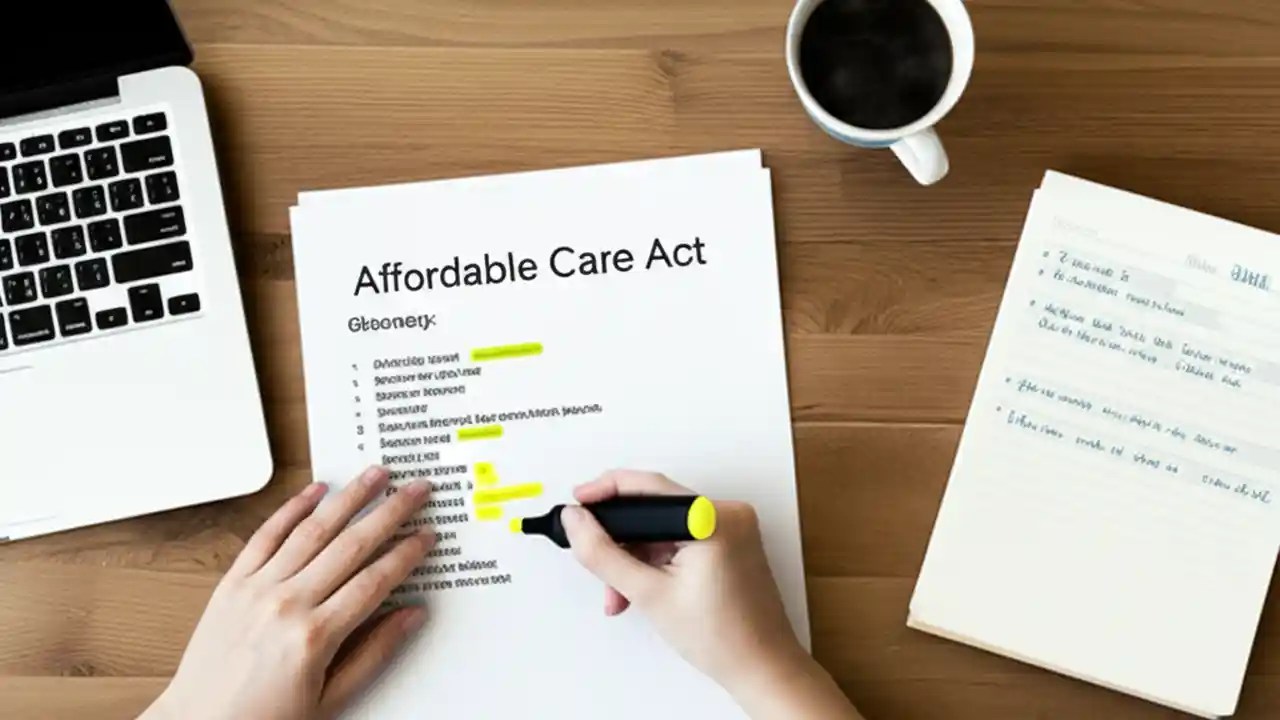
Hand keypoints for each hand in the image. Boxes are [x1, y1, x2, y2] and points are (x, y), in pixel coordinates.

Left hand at [140, 466, 434, 719]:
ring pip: (313, 530)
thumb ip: (374, 653)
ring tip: (375, 475)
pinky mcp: (232, 583)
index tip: (425, 537)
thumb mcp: (329, 699)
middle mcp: (287, 604)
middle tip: (416, 490)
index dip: (406, 554)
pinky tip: (315, 491)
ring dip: (348, 498)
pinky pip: (266, 535)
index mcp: (315, 637)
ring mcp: (257, 589)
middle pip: (352, 545)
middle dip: (390, 512)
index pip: (375, 581)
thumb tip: (411, 616)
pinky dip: (292, 509)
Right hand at [560, 471, 802, 691]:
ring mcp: (733, 528)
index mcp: (714, 518)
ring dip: (636, 558)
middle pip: (653, 510)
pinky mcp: (732, 542)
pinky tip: (645, 589)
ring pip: (664, 529)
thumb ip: (603, 554)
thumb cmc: (723, 638)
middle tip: (597, 566)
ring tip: (621, 595)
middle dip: (620, 542)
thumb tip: (576, 521)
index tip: (577, 505)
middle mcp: (730, 513)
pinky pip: (682, 539)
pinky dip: (659, 561)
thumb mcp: (648, 594)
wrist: (761, 667)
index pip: (647, 487)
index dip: (605, 493)